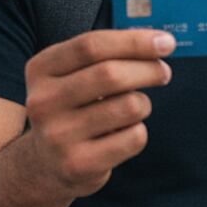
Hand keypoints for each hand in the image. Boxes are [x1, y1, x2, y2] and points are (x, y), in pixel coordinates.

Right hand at [22, 30, 174, 200]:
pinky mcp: (78, 164)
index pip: (92, 46)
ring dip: (144, 104)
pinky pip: (134, 138)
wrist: (44, 165)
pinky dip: (138, 132)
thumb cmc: (72, 108)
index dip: (135, 41)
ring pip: (129, 106)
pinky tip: (122, 135)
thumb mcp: (72, 75)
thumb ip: (106, 55)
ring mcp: (59, 136)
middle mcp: (43, 102)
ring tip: (134, 109)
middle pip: (111, 74)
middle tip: (163, 72)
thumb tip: (158, 42)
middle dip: (149, 69)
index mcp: (41, 70)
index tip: (166, 42)